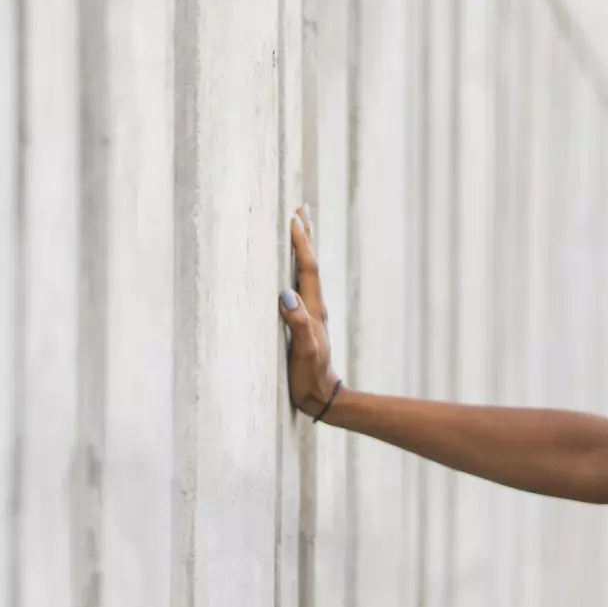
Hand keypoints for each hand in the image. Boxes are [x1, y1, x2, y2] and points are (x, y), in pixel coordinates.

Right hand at [276, 207, 341, 417]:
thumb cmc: (310, 376)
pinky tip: (290, 269)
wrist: (322, 397)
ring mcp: (310, 313)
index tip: (293, 218)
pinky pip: (301, 286)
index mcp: (314, 309)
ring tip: (298, 227)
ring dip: (303, 249)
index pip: (308, 269)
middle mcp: (314, 306)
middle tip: (301, 209)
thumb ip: (297, 323)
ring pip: (306, 272)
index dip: (301, 244)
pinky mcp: (304, 322)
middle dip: (305, 236)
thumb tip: (285, 294)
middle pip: (310, 264)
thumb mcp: (303, 351)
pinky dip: (297, 269)